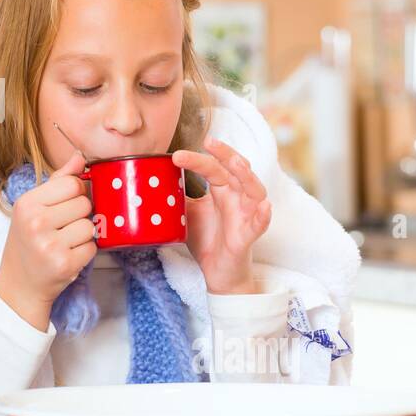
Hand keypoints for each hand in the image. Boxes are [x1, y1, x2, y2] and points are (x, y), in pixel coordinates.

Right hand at [0, 149, 97, 331]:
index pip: (72, 183)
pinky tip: (68, 256)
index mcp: (27, 203)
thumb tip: (79, 157)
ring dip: (83, 236)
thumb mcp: (33, 208)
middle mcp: (36, 222)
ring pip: (90, 226)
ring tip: (65, 243)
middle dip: (80, 215)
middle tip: (62, 228)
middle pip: (85, 203)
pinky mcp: (65, 264)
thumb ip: (57, 181)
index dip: (76, 193)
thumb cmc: (27, 242)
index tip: (66, 205)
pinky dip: (84, 253)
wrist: (20, 285)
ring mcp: (50, 245)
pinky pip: (93, 247)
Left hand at [171, 136, 270, 293]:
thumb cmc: (207, 238)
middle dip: (225, 154)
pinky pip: (259, 225)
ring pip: (254, 191)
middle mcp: (237, 198)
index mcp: (223, 190)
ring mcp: (246, 216)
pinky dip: (263, 215)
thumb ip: (177, 195)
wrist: (217, 272)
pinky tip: (264, 206)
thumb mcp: (186, 213)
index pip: (214, 167)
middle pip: (237, 170)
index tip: (176, 155)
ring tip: (237, 164)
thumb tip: (151, 180)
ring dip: (247, 176)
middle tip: (210, 142)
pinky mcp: (248, 237)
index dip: (198, 158)